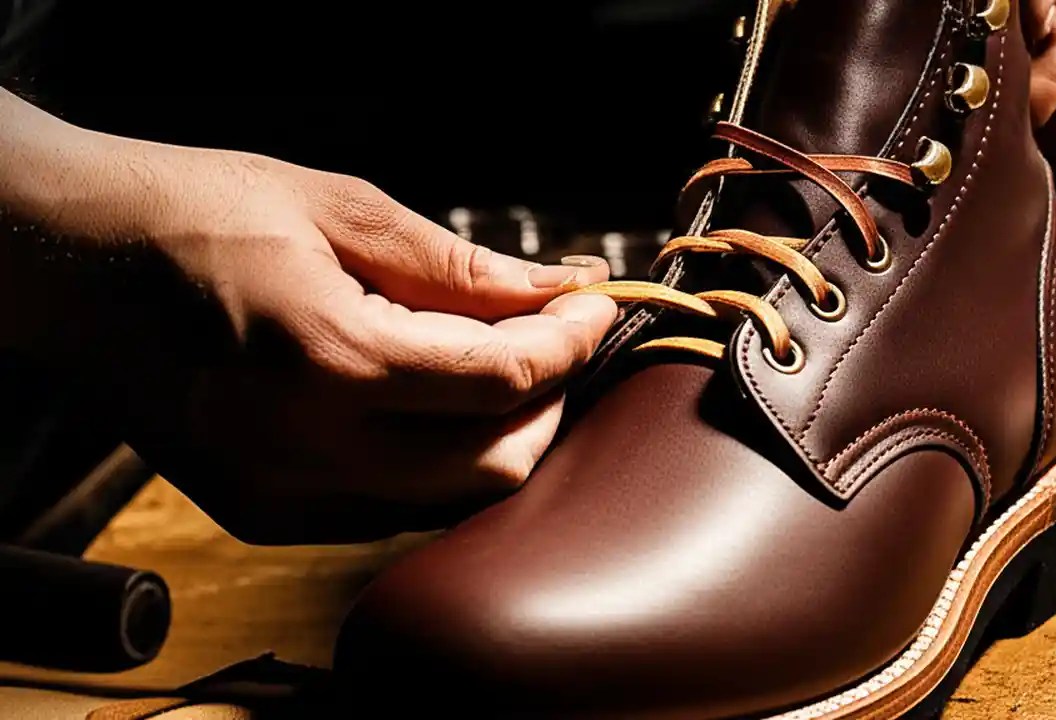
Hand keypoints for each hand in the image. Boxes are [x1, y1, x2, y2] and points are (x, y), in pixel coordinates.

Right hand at [0, 99, 616, 542]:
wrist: (77, 262)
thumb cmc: (198, 213)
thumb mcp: (342, 210)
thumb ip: (462, 267)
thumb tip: (560, 291)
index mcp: (330, 359)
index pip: (506, 380)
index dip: (572, 343)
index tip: (598, 306)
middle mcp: (306, 449)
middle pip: (495, 463)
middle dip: (550, 399)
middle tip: (557, 337)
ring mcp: (281, 494)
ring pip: (450, 500)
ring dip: (499, 436)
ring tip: (499, 365)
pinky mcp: (263, 512)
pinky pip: (392, 509)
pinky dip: (437, 462)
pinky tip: (432, 403)